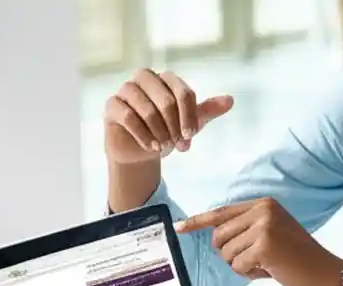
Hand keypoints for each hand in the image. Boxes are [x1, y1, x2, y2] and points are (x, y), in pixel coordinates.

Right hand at [105, 69, 234, 164]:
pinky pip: (128, 117)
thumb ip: (208, 110)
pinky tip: (152, 148)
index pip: (183, 92)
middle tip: (179, 146)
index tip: (190, 136)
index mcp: (166, 78)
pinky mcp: (112, 105)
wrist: (142, 149)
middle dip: (174, 126)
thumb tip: (230, 100)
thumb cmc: (168, 130)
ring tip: (165, 148)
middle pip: (165, 99)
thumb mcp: (190, 123)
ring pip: (146, 109)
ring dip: (159, 132)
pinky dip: (143, 135)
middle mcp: (145, 78)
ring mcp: (126, 90)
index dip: (189, 116)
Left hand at [175, 199, 342, 285]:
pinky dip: (250, 274)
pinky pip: (237, 265)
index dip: (199, 222)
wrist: (326, 274)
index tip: (179, 228)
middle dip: (230, 254)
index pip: (222, 212)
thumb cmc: (299, 259)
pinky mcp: (264, 246)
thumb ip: (248, 229)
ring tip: (267, 265)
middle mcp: (263, 210)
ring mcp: (264, 227)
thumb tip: (215, 237)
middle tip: (255, 261)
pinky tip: (270, 271)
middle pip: (219, 236)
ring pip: (227, 253)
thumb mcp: (274, 233)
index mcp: (264, 204)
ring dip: (242, 266)